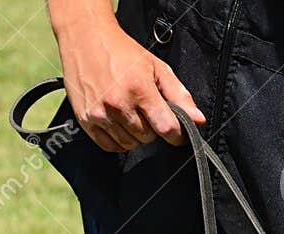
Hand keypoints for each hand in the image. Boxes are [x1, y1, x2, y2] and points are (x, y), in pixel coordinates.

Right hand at [50, 1, 203, 151]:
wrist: (85, 37)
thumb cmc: (122, 51)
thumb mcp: (156, 67)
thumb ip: (179, 95)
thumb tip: (198, 120)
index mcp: (139, 89)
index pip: (167, 128)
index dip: (176, 134)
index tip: (176, 132)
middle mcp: (118, 104)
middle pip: (148, 138)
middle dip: (152, 128)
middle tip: (145, 110)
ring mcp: (100, 113)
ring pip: (130, 144)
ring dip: (135, 134)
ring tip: (130, 112)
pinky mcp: (85, 120)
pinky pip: (110, 146)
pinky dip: (118, 140)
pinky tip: (118, 122)